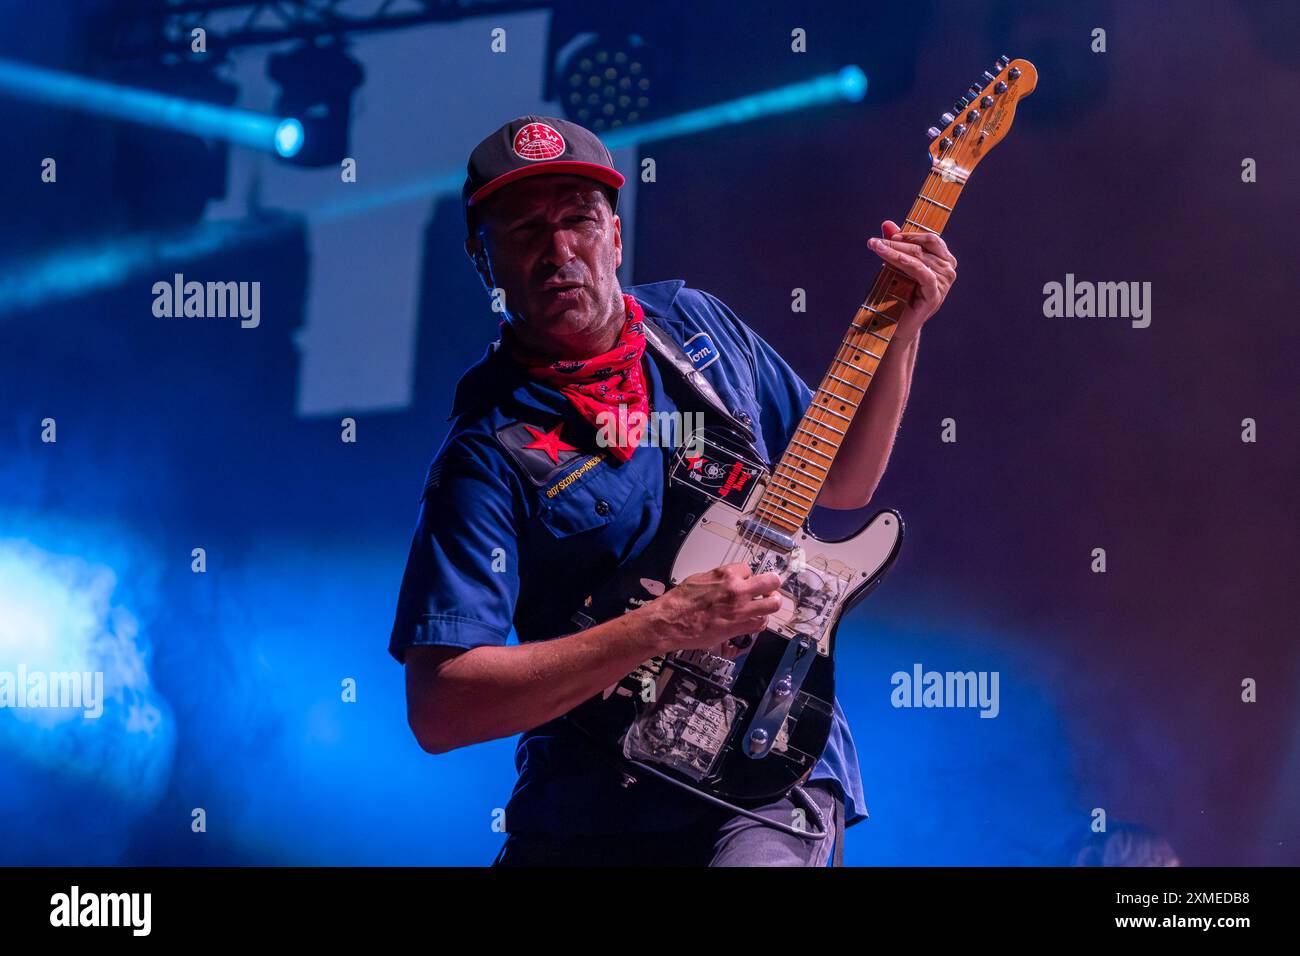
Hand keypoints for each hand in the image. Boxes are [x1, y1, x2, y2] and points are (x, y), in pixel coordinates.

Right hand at [643, 564, 782, 653]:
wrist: (670, 623)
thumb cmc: (679, 602)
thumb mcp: (699, 578)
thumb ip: (719, 578)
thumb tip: (728, 580)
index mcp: (726, 574)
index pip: (749, 569)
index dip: (747, 577)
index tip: (745, 582)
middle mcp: (737, 589)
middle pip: (771, 582)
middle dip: (772, 584)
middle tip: (770, 589)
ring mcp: (741, 609)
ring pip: (772, 605)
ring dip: (770, 604)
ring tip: (766, 606)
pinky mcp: (739, 627)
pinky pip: (761, 624)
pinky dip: (760, 622)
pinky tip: (755, 621)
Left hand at [866, 219, 956, 344]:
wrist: (897, 323)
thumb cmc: (899, 291)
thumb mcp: (896, 264)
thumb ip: (895, 243)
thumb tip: (887, 223)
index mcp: (944, 258)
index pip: (930, 238)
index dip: (910, 235)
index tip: (888, 236)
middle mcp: (948, 268)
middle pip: (923, 246)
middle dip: (896, 243)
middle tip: (874, 242)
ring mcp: (944, 281)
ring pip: (919, 257)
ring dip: (895, 251)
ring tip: (876, 248)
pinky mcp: (935, 293)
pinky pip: (922, 272)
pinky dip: (907, 263)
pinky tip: (893, 259)